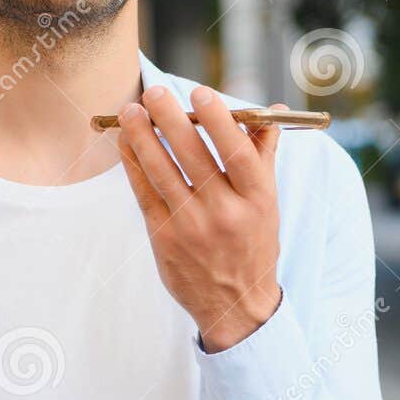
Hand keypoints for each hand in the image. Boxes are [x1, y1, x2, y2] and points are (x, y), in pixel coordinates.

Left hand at [117, 84, 283, 352]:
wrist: (235, 306)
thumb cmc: (253, 243)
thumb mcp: (268, 203)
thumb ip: (264, 155)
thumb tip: (272, 111)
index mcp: (258, 200)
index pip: (237, 152)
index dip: (217, 120)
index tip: (199, 93)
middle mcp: (225, 213)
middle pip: (193, 156)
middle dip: (169, 119)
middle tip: (154, 93)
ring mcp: (191, 227)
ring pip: (161, 171)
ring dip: (141, 136)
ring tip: (130, 111)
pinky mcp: (164, 238)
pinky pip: (144, 192)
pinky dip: (133, 163)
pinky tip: (126, 142)